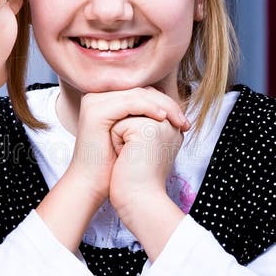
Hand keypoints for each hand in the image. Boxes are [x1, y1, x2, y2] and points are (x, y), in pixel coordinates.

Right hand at [67, 88, 187, 207]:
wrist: (91, 184)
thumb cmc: (113, 165)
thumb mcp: (133, 136)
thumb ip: (147, 118)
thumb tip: (176, 109)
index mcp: (104, 99)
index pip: (141, 92)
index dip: (165, 102)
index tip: (184, 120)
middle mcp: (96, 96)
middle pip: (141, 90)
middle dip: (167, 104)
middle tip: (185, 121)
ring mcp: (94, 101)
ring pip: (138, 94)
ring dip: (163, 106)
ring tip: (179, 121)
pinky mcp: (95, 110)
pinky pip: (130, 103)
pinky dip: (150, 108)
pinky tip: (163, 118)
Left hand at [109, 116, 185, 258]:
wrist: (138, 200)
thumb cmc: (135, 181)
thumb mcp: (140, 149)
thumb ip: (140, 128)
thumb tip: (125, 118)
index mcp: (172, 130)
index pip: (139, 115)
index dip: (129, 134)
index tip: (137, 158)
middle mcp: (170, 124)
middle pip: (131, 113)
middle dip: (124, 134)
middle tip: (133, 158)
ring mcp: (161, 124)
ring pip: (124, 116)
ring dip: (120, 137)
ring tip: (130, 157)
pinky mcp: (147, 128)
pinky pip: (118, 124)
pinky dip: (116, 142)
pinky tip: (127, 158)